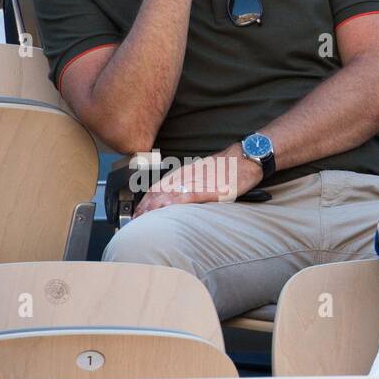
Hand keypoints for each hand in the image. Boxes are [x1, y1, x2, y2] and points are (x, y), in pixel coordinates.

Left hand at [132, 147, 262, 218]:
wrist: (245, 158)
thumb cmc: (229, 167)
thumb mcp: (205, 173)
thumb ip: (192, 183)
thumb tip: (183, 196)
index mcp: (183, 173)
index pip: (157, 187)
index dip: (144, 200)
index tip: (136, 212)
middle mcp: (185, 176)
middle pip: (156, 193)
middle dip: (143, 207)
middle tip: (133, 220)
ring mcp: (195, 182)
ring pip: (166, 195)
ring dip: (152, 209)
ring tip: (142, 220)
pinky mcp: (206, 189)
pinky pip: (184, 197)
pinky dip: (171, 205)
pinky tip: (163, 212)